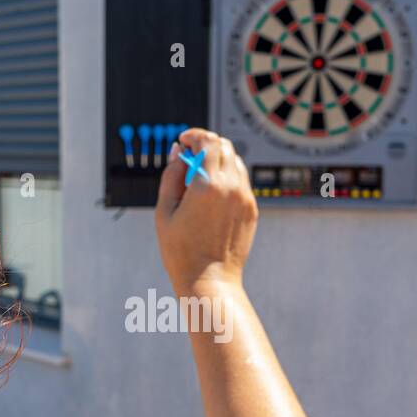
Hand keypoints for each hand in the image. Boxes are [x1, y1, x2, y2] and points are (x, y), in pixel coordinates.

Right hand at [154, 128, 257, 293]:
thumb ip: (171, 176)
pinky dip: (228, 178)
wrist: (210, 281)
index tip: (184, 141)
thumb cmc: (182, 252)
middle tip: (191, 155)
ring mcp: (245, 198)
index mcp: (207, 185)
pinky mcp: (251, 210)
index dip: (194, 135)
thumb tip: (178, 153)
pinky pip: (241, 182)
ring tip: (200, 178)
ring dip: (218, 160)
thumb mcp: (165, 211)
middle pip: (225, 146)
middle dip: (207, 144)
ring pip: (236, 162)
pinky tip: (212, 196)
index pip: (208, 141)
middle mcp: (231, 187)